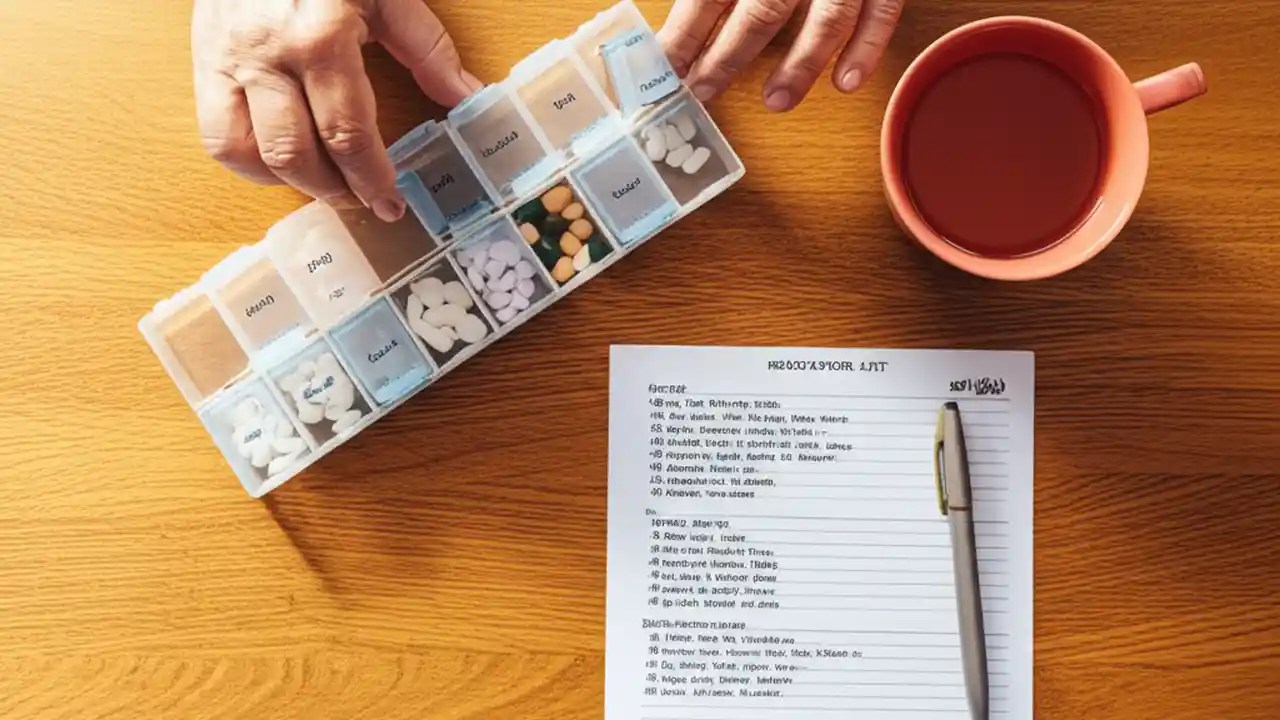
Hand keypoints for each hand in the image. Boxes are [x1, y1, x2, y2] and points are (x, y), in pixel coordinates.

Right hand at [192, 0, 480, 220]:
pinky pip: (216, 135)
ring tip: (327, 186)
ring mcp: (228, 61)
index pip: (347, 133)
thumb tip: (467, 97)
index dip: (372, 179)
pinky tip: (283, 161)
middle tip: (366, 202)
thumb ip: (427, 48)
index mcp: (320, 38)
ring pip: (247, 154)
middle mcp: (268, 56)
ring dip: (290, 184)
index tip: (392, 202)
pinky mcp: (203, 62)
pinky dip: (250, 163)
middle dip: (335, 192)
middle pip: (296, 155)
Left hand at [658, 0, 904, 110]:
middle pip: (762, 9)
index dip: (687, 31)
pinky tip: (845, 82)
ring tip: (775, 102)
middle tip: (704, 91)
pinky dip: (867, 47)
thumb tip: (683, 10)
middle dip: (728, 55)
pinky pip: (883, 9)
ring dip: (800, 63)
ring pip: (826, 17)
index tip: (667, 66)